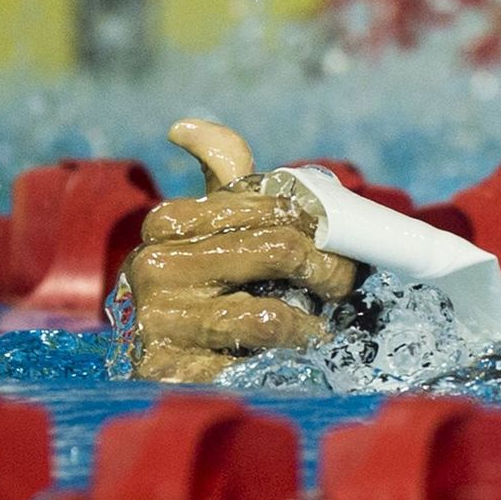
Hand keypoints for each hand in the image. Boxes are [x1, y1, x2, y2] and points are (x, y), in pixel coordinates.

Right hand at [123, 119, 363, 381]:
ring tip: (320, 323)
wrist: (162, 364)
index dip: (316, 223)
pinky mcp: (175, 372)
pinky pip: (258, 358)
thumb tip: (186, 126)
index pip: (268, 208)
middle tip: (346, 283)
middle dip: (330, 268)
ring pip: (271, 313)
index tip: (337, 239)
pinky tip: (296, 351)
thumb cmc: (201, 286)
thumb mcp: (210, 231)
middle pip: (280, 250)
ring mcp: (159, 324)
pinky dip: (292, 352)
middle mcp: (155, 269)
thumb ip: (221, 182)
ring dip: (314, 319)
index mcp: (167, 225)